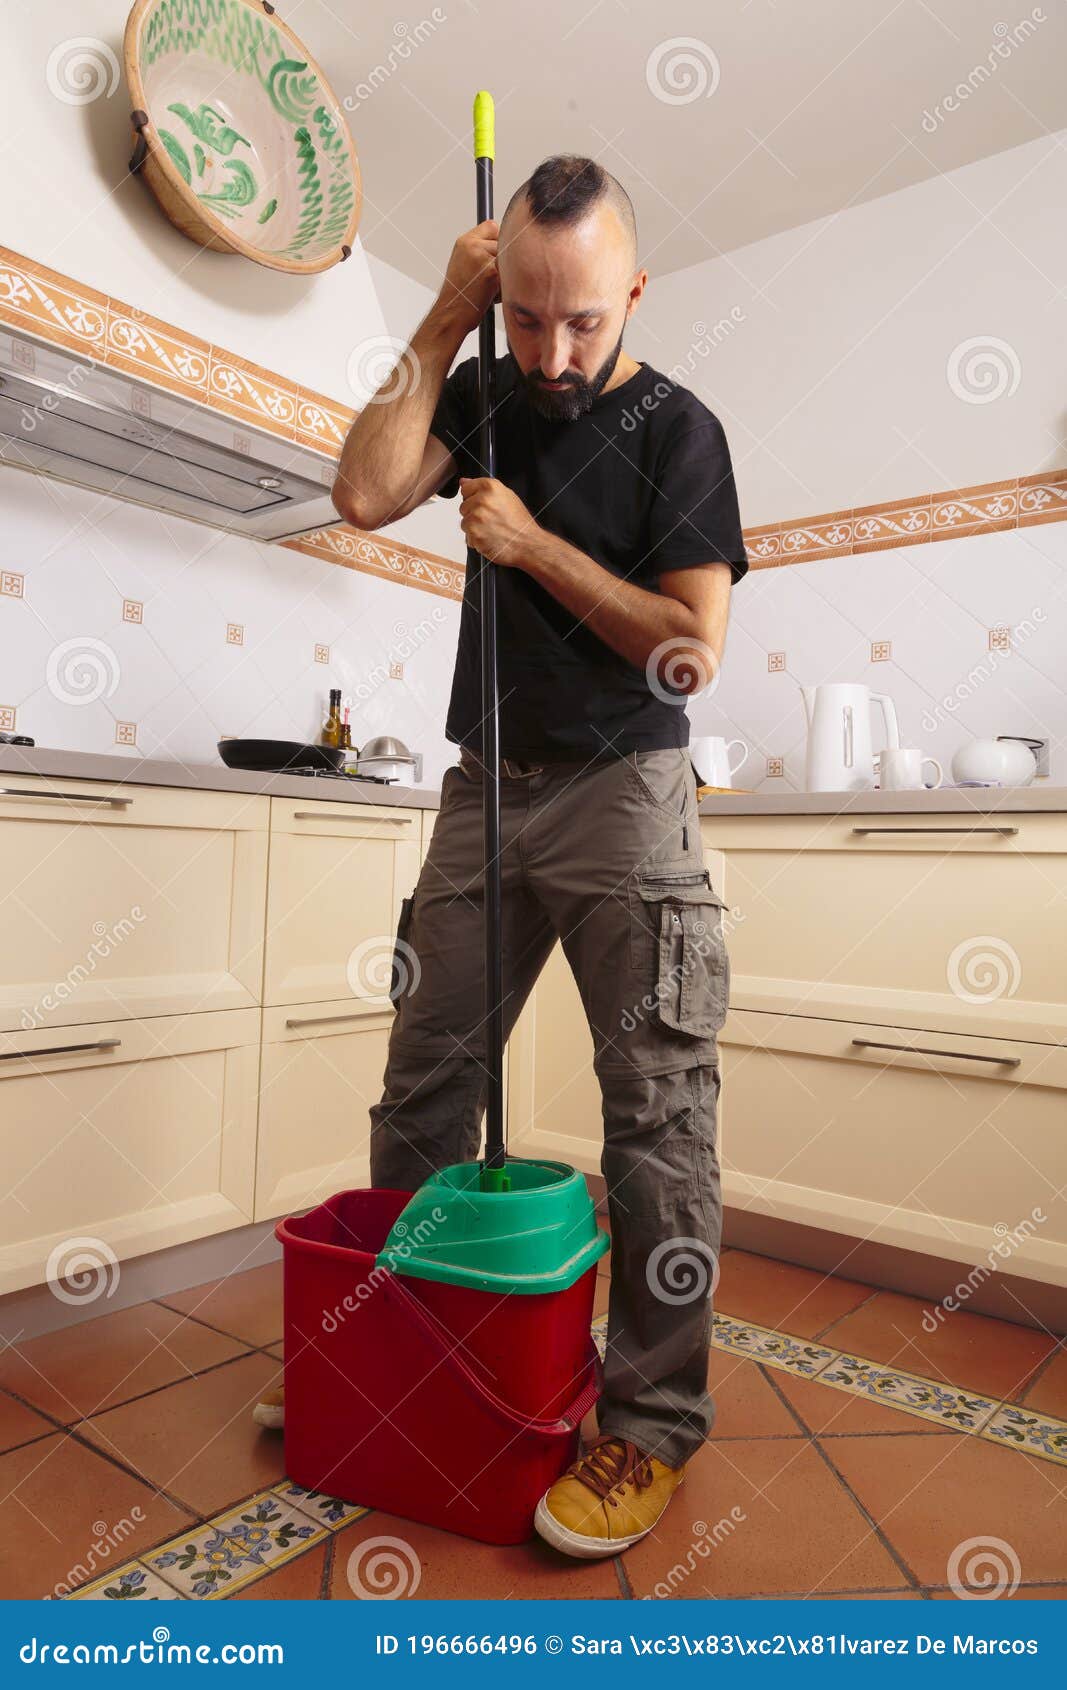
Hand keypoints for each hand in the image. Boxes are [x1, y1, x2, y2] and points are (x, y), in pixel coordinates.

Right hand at [434, 221, 499, 335]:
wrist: (451, 315)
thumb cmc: (460, 295)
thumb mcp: (463, 264)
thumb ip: (480, 250)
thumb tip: (504, 242)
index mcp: (464, 241)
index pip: (492, 226)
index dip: (497, 240)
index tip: (495, 256)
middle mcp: (472, 245)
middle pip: (503, 242)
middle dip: (502, 261)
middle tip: (489, 279)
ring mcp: (481, 257)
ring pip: (508, 258)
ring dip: (505, 274)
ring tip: (489, 288)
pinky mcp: (491, 271)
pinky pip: (510, 274)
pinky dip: (504, 287)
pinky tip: (491, 295)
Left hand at [459, 477, 538, 567]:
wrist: (527, 543)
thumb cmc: (520, 522)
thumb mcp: (507, 496)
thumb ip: (483, 488)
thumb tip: (464, 482)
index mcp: (490, 487)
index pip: (465, 488)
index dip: (473, 497)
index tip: (483, 505)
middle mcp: (482, 500)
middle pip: (463, 506)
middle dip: (473, 513)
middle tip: (491, 520)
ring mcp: (476, 518)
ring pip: (464, 522)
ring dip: (474, 528)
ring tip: (491, 530)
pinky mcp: (474, 534)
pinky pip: (467, 537)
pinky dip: (476, 540)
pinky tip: (489, 538)